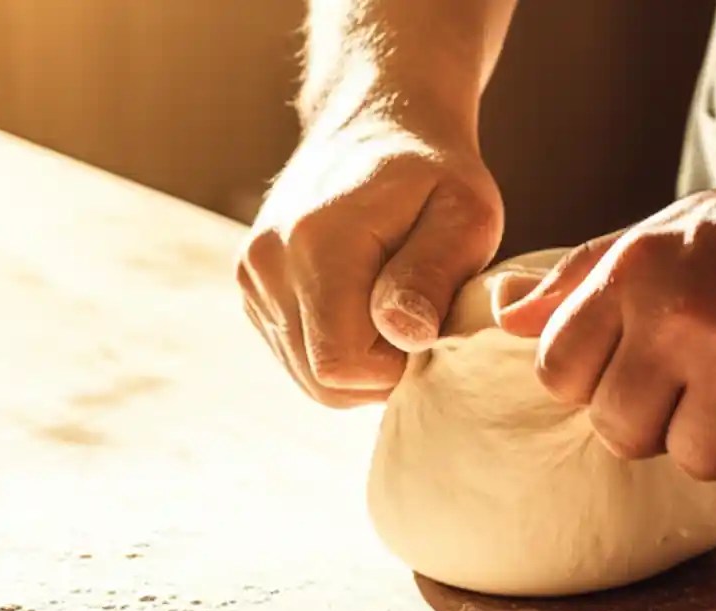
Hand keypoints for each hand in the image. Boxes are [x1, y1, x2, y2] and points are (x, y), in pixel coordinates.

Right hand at [236, 111, 502, 407]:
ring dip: (360, 362)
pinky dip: (336, 348)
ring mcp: (252, 277)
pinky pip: (296, 355)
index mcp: (317, 244)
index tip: (431, 327)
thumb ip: (433, 274)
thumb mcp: (464, 214)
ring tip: (394, 308)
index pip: (342, 364)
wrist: (375, 124)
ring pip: (307, 375)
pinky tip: (366, 307)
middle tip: (419, 320)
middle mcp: (268, 263)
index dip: (395, 367)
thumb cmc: (434, 173)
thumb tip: (405, 335)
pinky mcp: (251, 288)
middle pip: (321, 380)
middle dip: (379, 370)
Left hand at [497, 175, 715, 485]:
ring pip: (695, 461)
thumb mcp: (674, 232)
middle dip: (668, 418)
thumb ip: (585, 277)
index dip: (601, 385)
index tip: (652, 367)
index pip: (559, 374)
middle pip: (620, 434)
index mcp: (636, 269)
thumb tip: (503, 316)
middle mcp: (680, 313)